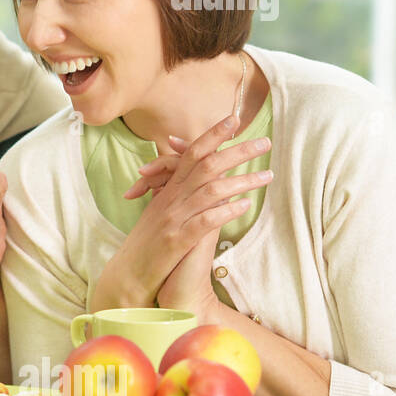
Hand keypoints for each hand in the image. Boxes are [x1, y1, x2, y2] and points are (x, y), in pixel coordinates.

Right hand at [99, 115, 271, 306]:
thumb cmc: (149, 246)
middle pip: (205, 165)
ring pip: (210, 190)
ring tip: (268, 176)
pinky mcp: (176, 240)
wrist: (127, 275)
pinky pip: (204, 221)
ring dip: (242, 180)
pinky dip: (225, 211)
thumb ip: (179, 195)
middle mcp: (170, 200)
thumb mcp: (162, 215)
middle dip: (237, 151)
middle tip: (265, 142)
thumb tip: (206, 183)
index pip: (191, 154)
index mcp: (168, 191)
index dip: (212, 135)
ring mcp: (173, 219)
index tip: (234, 120)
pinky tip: (245, 206)